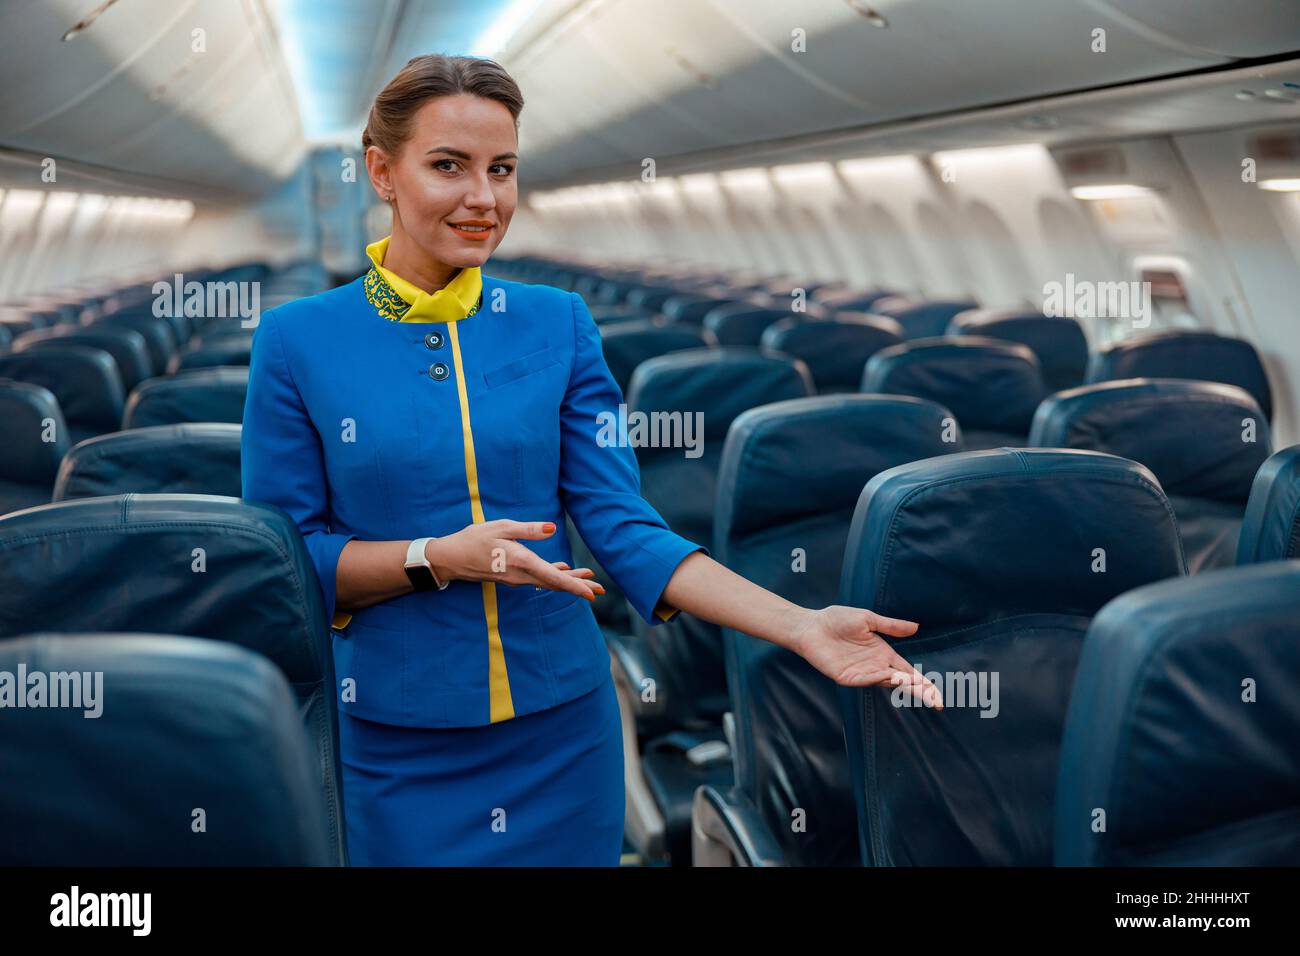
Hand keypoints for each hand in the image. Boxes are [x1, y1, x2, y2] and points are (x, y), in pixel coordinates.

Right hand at [426, 519, 605, 602]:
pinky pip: (538, 578)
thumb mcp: (501, 528)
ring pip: (548, 581)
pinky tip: (563, 570)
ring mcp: (517, 578)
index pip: (553, 577)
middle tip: (600, 591)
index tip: (591, 593)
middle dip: (578, 586)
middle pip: (555, 583)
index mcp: (521, 562)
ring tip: (589, 580)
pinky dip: (554, 575)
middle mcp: (521, 575)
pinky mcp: (513, 575)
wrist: (451, 557)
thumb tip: (552, 529)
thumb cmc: (474, 539)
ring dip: (569, 581)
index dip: (574, 585)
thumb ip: (528, 530)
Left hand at [791, 605, 941, 707]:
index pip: (908, 672)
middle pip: (902, 682)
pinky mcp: (847, 677)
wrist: (811, 626)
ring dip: (902, 685)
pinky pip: (865, 680)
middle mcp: (876, 666)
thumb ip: (891, 626)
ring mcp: (862, 673)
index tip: (938, 694)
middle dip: (919, 691)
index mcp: (883, 654)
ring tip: (917, 686)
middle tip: (936, 701)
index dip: (923, 683)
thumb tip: (916, 627)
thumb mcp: (868, 619)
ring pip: (886, 683)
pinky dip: (878, 679)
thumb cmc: (836, 620)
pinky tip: (891, 677)